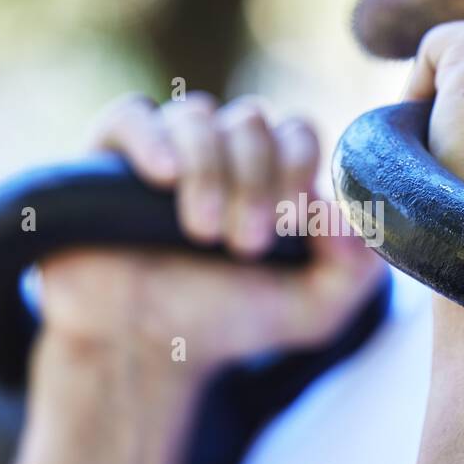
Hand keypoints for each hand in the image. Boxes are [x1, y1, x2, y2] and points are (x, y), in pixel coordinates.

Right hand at [38, 92, 384, 381]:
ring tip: (202, 231)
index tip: (289, 226)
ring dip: (210, 170)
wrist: (142, 349)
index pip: (297, 133)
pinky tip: (164, 176)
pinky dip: (152, 138)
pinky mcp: (109, 156)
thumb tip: (353, 219)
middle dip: (256, 182)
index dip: (297, 171)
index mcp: (271, 172)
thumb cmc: (225, 320)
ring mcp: (166, 146)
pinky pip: (131, 114)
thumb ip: (354, 272)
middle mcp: (221, 148)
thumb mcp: (310, 312)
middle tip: (246, 245)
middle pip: (253, 120)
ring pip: (198, 116)